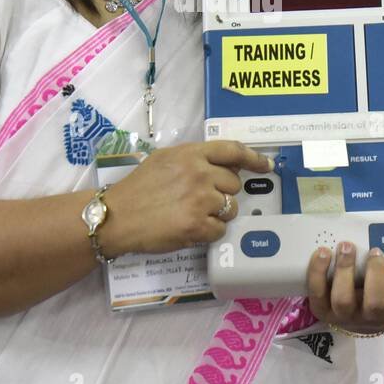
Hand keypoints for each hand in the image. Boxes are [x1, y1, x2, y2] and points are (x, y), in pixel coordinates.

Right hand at [100, 140, 269, 255]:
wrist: (116, 216)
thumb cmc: (137, 188)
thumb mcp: (164, 160)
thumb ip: (193, 160)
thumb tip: (222, 165)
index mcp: (191, 154)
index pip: (233, 151)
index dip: (254, 158)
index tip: (266, 165)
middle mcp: (199, 173)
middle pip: (234, 183)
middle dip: (222, 193)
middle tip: (199, 199)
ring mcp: (199, 200)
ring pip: (230, 208)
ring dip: (216, 214)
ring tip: (191, 214)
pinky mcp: (197, 226)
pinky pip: (220, 230)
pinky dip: (208, 232)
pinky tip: (189, 229)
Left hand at [307, 242, 383, 334]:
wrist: (360, 319)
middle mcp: (372, 317)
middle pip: (376, 304)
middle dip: (376, 274)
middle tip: (376, 249)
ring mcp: (345, 316)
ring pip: (343, 301)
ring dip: (344, 272)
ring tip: (347, 246)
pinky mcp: (322, 309)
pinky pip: (316, 295)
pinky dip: (316, 273)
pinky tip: (322, 252)